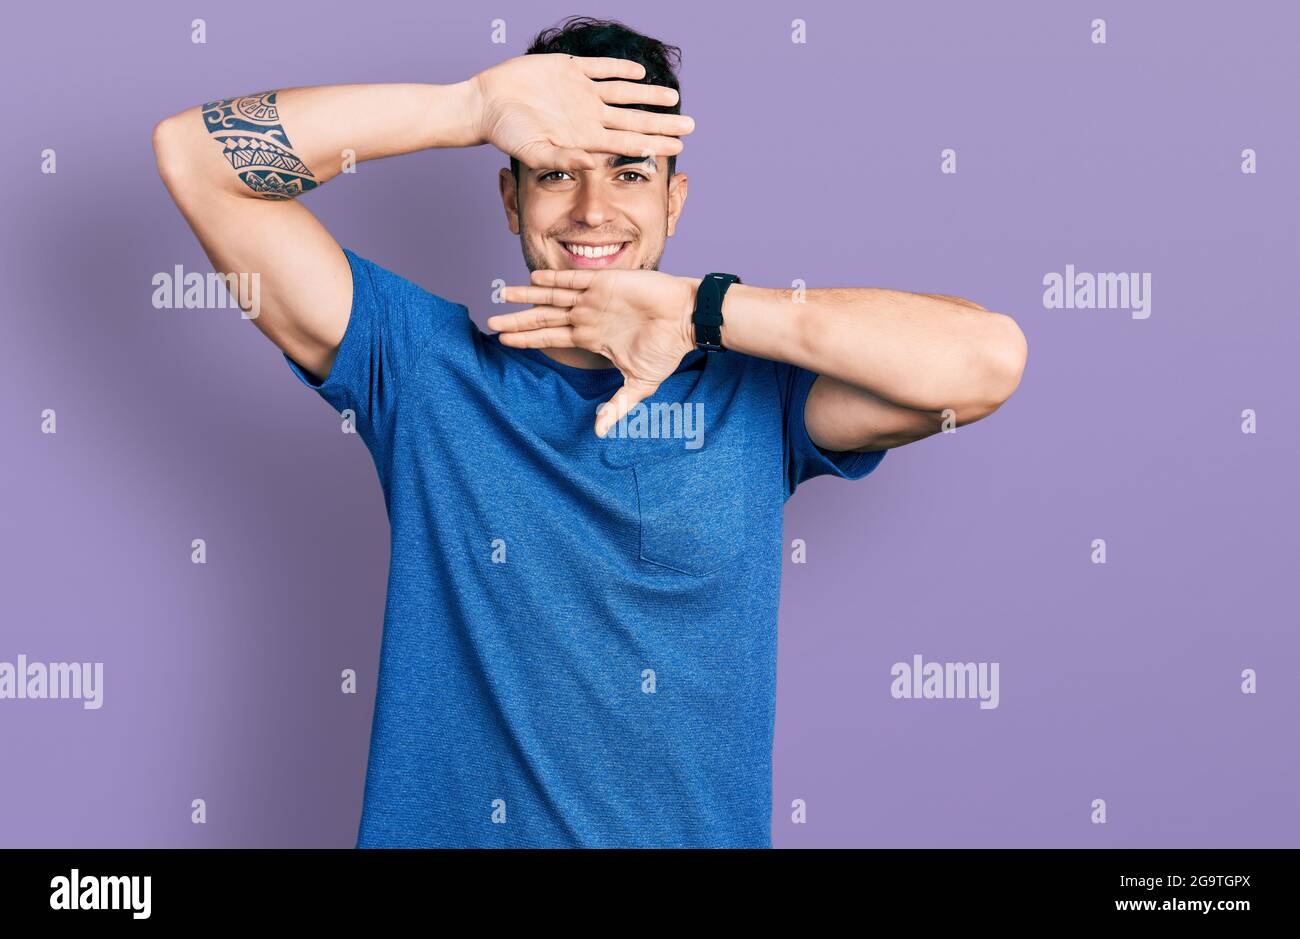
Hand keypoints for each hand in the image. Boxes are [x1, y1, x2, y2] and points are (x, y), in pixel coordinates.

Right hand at [468, 54, 694, 170]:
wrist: (485, 105)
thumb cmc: (506, 134)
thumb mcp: (534, 152)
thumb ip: (564, 159)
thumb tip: (593, 164)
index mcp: (584, 138)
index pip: (628, 142)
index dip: (653, 143)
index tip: (678, 146)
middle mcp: (588, 116)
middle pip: (634, 120)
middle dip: (663, 123)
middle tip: (692, 126)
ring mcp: (580, 92)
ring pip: (624, 93)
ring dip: (649, 94)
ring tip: (674, 97)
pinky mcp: (568, 69)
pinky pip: (600, 69)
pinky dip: (620, 68)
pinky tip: (639, 71)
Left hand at [488, 269, 698, 436]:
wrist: (686, 320)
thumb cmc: (666, 349)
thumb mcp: (640, 384)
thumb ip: (618, 406)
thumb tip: (599, 432)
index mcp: (591, 337)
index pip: (550, 338)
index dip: (526, 339)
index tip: (502, 341)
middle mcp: (587, 317)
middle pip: (543, 318)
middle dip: (516, 320)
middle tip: (490, 320)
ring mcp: (593, 299)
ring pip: (551, 296)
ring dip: (526, 295)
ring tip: (501, 292)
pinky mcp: (605, 283)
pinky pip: (573, 280)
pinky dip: (552, 279)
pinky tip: (532, 279)